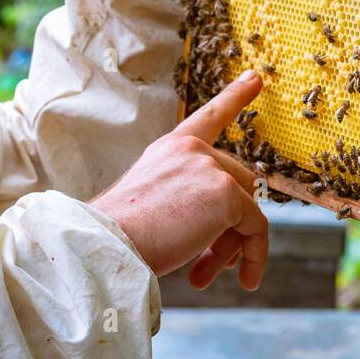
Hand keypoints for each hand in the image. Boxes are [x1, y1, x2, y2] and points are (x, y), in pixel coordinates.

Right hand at [90, 70, 268, 290]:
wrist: (103, 246)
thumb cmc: (118, 237)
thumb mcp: (153, 207)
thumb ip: (190, 202)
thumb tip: (235, 226)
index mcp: (169, 149)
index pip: (209, 117)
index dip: (235, 97)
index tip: (256, 78)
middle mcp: (192, 150)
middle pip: (237, 185)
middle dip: (227, 229)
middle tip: (209, 266)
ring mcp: (210, 167)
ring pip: (247, 210)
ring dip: (233, 247)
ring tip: (210, 277)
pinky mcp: (226, 194)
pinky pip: (256, 229)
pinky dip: (255, 256)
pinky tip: (246, 280)